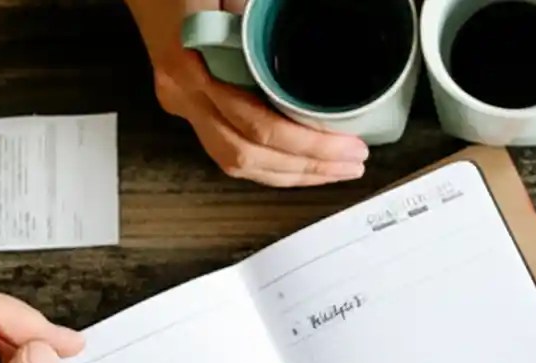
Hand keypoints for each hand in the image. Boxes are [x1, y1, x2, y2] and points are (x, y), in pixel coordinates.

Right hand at [126, 0, 368, 186]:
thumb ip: (259, 11)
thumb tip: (316, 25)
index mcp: (190, 65)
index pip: (254, 123)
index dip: (306, 143)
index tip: (349, 144)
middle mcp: (183, 93)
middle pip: (246, 153)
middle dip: (306, 166)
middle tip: (352, 163)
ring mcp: (183, 103)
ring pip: (236, 162)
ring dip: (290, 174)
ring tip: (336, 171)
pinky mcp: (190, 107)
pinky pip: (229, 153)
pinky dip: (270, 165)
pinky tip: (301, 167)